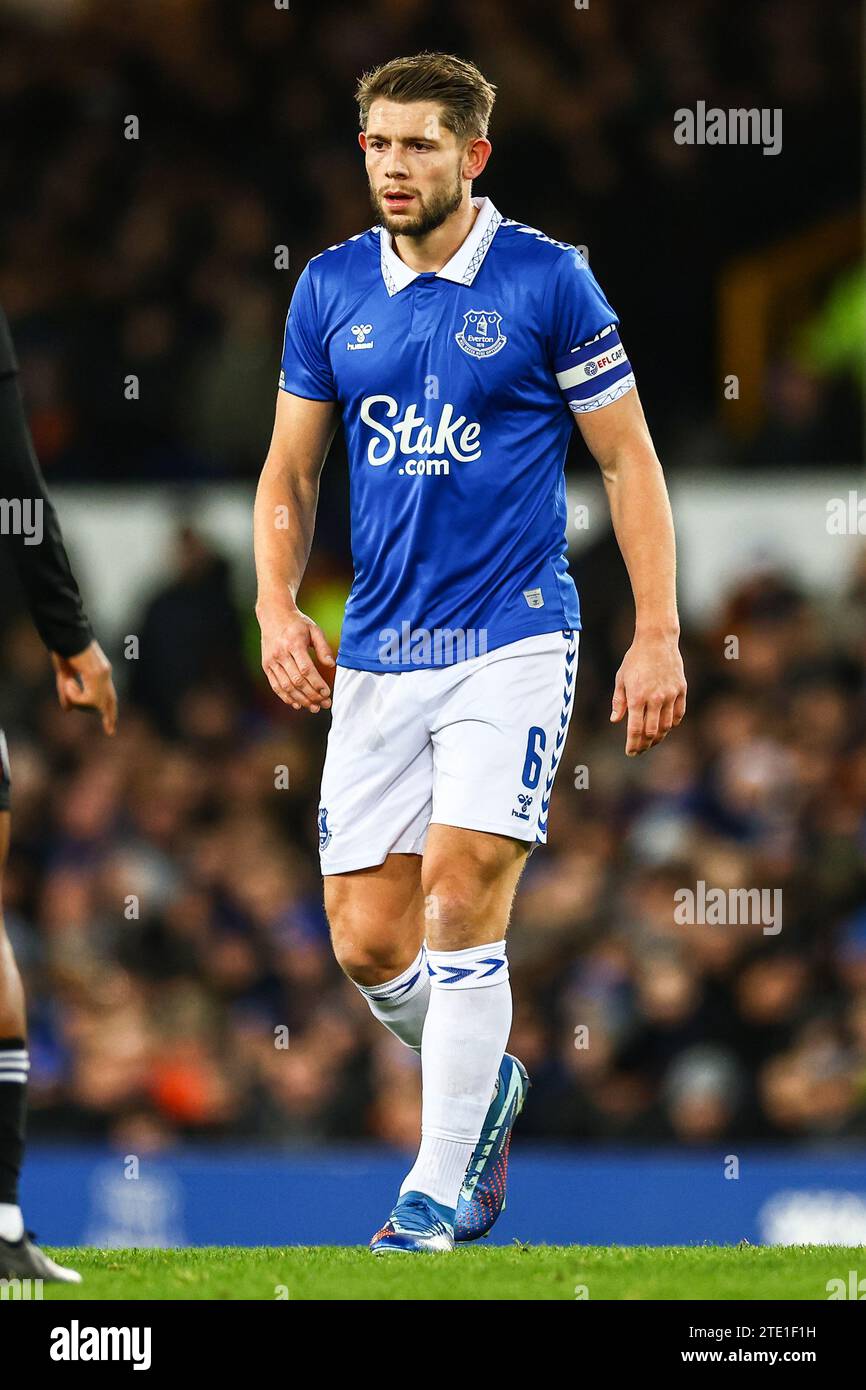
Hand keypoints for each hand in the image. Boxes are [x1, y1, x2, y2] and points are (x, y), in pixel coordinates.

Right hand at [51, 640, 117, 735]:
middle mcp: (105, 673)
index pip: (109, 697)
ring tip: (66, 683)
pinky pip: (88, 697)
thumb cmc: (63, 648)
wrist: (64, 632)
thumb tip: (69, 710)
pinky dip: (74, 694)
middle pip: (109, 702)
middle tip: (108, 729)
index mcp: (100, 672)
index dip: (110, 713)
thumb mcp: (64, 675)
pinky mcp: (96, 673)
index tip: (111, 730)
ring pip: (94, 703)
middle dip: (108, 716)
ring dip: (76, 699)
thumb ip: (67, 692)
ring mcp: (103, 673)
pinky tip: (68, 681)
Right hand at [257, 602, 334, 710]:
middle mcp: (280, 653)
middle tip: (325, 703)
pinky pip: (275, 686)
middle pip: (296, 681)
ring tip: (314, 707)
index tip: (327, 693)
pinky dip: (286, 697)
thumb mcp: (314, 629)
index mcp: (293, 643)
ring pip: (285, 686)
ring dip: (300, 700)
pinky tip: (297, 704)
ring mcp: (271, 661)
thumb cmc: (297, 623)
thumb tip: (331, 665)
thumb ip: (324, 647)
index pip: (306, 669)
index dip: (316, 684)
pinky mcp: (266, 666)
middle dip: (312, 695)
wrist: (273, 615)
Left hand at [610, 630, 685, 755]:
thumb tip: (615, 720)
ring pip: (666, 726)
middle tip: (639, 750)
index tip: (630, 752)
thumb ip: (618, 701)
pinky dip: (672, 724)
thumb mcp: (621, 678)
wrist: (657, 640)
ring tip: (652, 741)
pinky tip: (666, 727)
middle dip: (644, 745)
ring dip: (659, 737)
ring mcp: (670, 695)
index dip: (632, 745)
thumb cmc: (635, 659)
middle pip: (652, 732)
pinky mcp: (681, 690)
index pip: (635, 730)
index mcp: (637, 697)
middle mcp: (654, 699)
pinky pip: (678, 714)